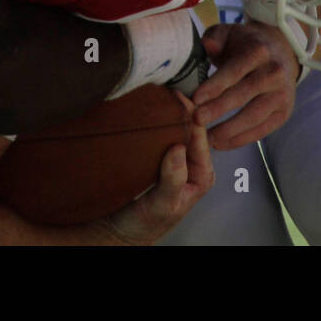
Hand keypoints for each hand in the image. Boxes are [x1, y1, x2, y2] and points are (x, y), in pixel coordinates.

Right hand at [95, 94, 214, 244]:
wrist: (119, 230)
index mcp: (201, 175)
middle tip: (168, 89)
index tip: (180, 99)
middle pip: (190, 129)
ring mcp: (174, 159)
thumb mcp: (162, 204)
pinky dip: (155, 121)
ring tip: (158, 94)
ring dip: (168, 112)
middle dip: (182, 109)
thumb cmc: (145, 224)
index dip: (193, 117)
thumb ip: (173, 180)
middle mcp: (191, 164)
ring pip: (175, 129)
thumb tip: (178, 149)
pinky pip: (160, 134)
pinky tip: (146, 109)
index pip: (201, 138)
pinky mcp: (157, 156)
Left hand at [189, 20, 298, 149]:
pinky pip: (262, 130)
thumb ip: (215, 38)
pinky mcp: (284, 112)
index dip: (214, 86)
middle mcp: (274, 73)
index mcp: (259, 51)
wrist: (280, 52)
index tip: (194, 99)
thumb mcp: (229, 34)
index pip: (234, 71)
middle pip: (243, 95)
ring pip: (254, 116)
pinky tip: (221, 143)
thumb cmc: (245, 45)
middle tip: (196, 120)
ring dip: (228, 130)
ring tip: (206, 137)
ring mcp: (282, 94)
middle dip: (217, 109)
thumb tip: (206, 46)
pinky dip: (240, 139)